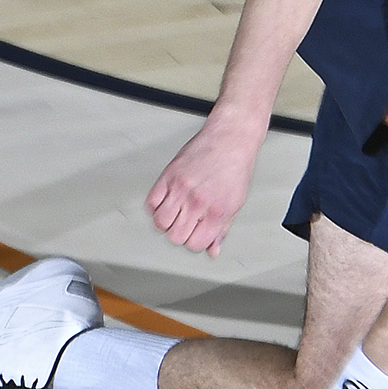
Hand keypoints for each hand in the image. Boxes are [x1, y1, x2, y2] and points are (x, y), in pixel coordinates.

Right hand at [144, 119, 262, 257]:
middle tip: (185, 222)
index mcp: (216, 212)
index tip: (195, 234)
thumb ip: (222, 229)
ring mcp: (181, 189)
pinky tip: (166, 201)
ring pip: (160, 222)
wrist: (231, 138)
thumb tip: (213, 250)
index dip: (194, 242)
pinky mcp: (169, 176)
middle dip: (179, 233)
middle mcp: (198, 203)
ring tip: (175, 212)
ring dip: (166, 221)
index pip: (195, 244)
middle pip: (175, 236)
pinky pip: (151, 202)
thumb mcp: (235, 203)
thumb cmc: (236, 167)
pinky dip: (155, 206)